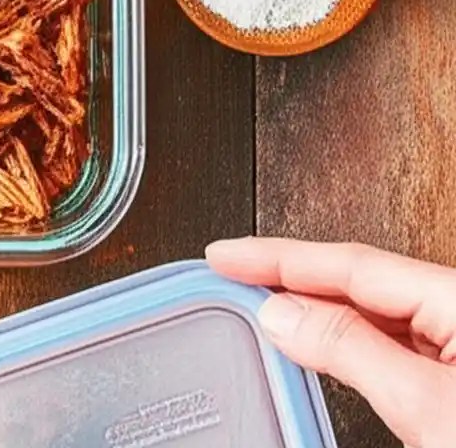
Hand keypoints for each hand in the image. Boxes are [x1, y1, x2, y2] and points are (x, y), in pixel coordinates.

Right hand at [207, 238, 455, 446]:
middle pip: (361, 283)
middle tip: (231, 280)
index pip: (353, 264)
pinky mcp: (454, 381)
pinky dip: (343, 342)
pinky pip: (389, 344)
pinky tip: (317, 346)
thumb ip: (349, 348)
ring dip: (314, 313)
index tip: (225, 256)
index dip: (279, 257)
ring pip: (374, 314)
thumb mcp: (421, 402)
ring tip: (263, 310)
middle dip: (290, 279)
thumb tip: (283, 313)